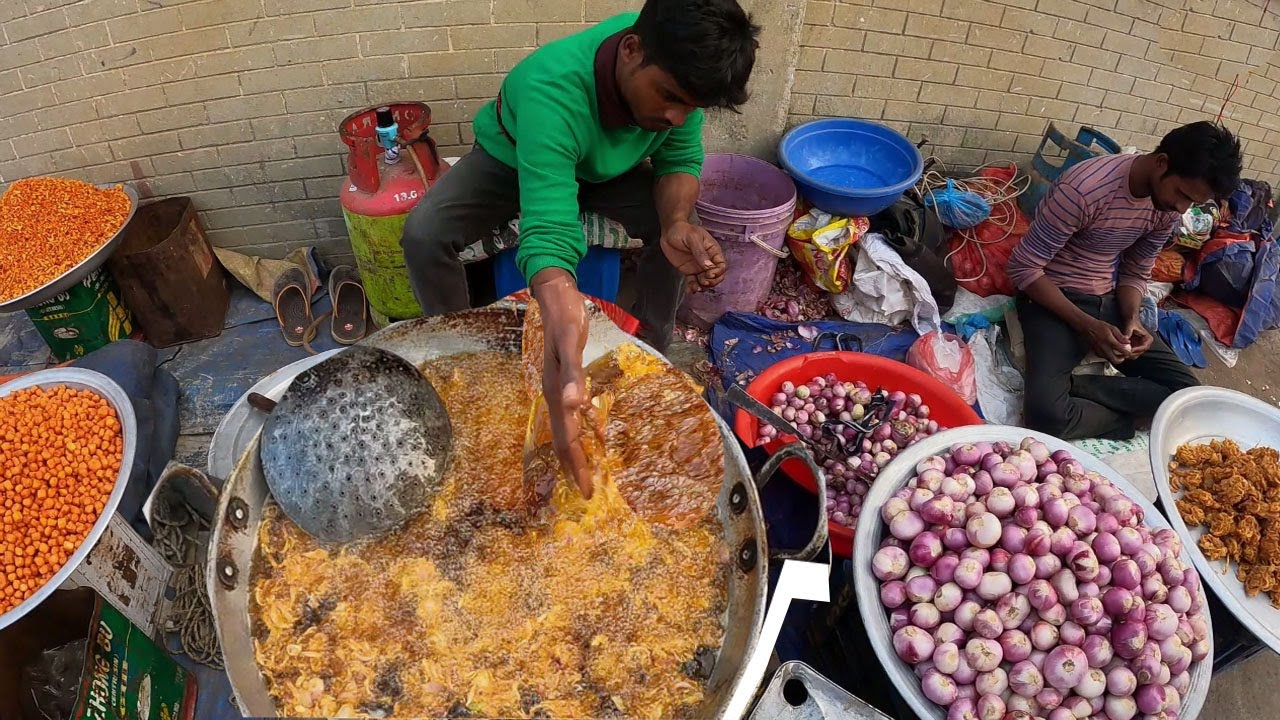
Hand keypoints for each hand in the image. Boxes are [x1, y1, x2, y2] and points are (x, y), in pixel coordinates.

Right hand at [529, 268, 593, 498]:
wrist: (553, 293)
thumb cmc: (566, 316)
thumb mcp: (570, 343)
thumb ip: (573, 375)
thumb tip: (575, 407)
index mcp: (557, 391)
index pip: (566, 438)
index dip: (576, 465)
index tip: (587, 490)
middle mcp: (554, 393)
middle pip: (564, 438)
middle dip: (575, 466)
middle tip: (588, 491)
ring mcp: (557, 386)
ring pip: (565, 428)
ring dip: (575, 451)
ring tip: (586, 471)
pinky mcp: (564, 376)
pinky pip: (571, 412)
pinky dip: (580, 428)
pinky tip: (590, 431)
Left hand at [660, 220, 725, 290]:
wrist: (669, 231)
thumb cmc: (683, 230)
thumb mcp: (693, 238)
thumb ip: (700, 252)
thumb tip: (709, 266)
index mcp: (713, 251)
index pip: (721, 265)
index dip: (718, 272)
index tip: (710, 274)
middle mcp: (707, 260)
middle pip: (716, 276)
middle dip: (711, 281)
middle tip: (704, 281)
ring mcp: (698, 266)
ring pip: (705, 281)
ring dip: (703, 286)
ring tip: (696, 287)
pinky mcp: (689, 270)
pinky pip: (693, 281)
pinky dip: (693, 287)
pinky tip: (690, 290)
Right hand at [1079, 318, 1131, 364]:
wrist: (1087, 327)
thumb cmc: (1098, 326)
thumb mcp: (1112, 328)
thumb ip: (1120, 336)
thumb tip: (1128, 342)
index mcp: (1109, 341)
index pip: (1122, 350)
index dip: (1128, 352)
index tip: (1129, 351)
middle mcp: (1104, 348)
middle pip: (1115, 360)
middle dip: (1121, 359)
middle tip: (1124, 355)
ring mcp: (1099, 351)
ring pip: (1109, 360)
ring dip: (1115, 358)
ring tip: (1117, 353)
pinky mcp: (1095, 352)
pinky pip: (1104, 357)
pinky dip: (1109, 356)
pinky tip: (1110, 351)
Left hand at [1122, 317, 1153, 358]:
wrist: (1130, 320)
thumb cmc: (1132, 322)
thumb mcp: (1130, 326)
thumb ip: (1128, 332)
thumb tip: (1125, 338)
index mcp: (1148, 339)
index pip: (1144, 347)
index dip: (1137, 349)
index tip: (1130, 349)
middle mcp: (1145, 344)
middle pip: (1139, 353)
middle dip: (1131, 353)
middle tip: (1123, 352)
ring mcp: (1139, 347)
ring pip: (1134, 355)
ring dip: (1128, 354)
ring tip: (1120, 352)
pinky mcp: (1134, 348)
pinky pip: (1130, 353)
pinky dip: (1125, 353)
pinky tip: (1119, 351)